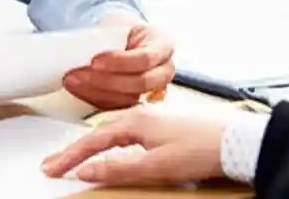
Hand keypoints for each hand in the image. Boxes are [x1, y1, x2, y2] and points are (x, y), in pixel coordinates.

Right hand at [41, 107, 226, 185]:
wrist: (236, 141)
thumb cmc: (201, 149)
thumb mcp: (156, 165)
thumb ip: (119, 168)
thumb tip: (87, 172)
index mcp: (135, 121)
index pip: (92, 141)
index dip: (69, 157)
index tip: (51, 168)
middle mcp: (140, 115)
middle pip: (98, 133)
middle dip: (74, 150)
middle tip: (54, 164)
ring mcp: (152, 119)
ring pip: (111, 131)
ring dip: (91, 145)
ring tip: (74, 157)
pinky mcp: (163, 126)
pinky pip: (125, 132)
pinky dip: (109, 141)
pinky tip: (111, 147)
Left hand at [64, 18, 174, 109]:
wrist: (122, 41)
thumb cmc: (122, 32)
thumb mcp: (120, 26)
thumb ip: (111, 37)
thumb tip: (83, 49)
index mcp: (163, 45)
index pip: (146, 58)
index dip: (120, 62)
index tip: (94, 60)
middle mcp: (164, 71)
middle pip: (140, 83)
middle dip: (106, 80)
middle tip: (78, 74)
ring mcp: (154, 91)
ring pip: (128, 99)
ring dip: (96, 91)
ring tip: (72, 81)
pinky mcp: (137, 103)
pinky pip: (118, 107)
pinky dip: (94, 98)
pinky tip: (78, 89)